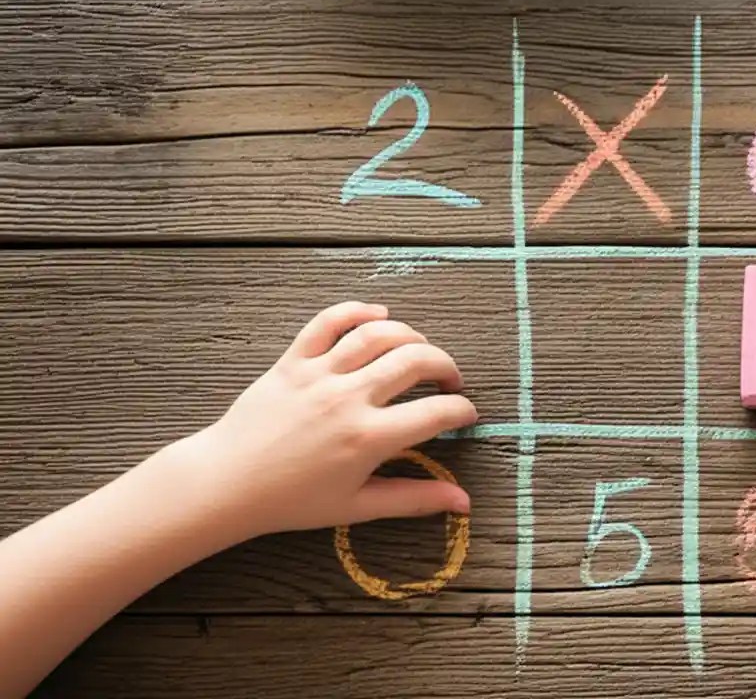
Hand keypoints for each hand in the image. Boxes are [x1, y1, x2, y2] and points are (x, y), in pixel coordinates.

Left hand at [178, 301, 477, 536]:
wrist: (227, 483)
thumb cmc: (292, 501)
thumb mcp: (358, 507)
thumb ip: (414, 499)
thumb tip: (463, 503)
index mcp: (368, 438)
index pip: (435, 413)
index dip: (461, 411)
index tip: (465, 415)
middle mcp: (348, 399)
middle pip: (415, 361)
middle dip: (445, 366)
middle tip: (450, 380)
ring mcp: (319, 375)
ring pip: (378, 335)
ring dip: (411, 336)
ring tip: (420, 350)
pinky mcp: (293, 361)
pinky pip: (328, 322)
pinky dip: (357, 311)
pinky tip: (379, 314)